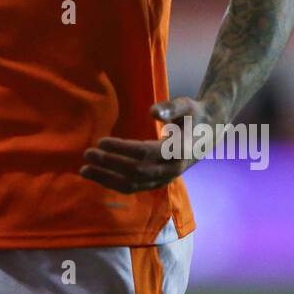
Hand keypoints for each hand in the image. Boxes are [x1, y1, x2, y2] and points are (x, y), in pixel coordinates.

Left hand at [80, 97, 209, 193]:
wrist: (209, 134)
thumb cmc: (194, 116)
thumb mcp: (187, 106)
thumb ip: (172, 107)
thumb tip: (153, 111)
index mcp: (178, 151)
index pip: (145, 153)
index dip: (122, 149)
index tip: (101, 141)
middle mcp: (171, 170)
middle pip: (135, 171)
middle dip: (108, 164)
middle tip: (87, 154)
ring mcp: (165, 179)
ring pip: (133, 185)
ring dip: (107, 179)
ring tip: (84, 171)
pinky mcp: (158, 182)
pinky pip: (134, 188)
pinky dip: (113, 184)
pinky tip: (97, 177)